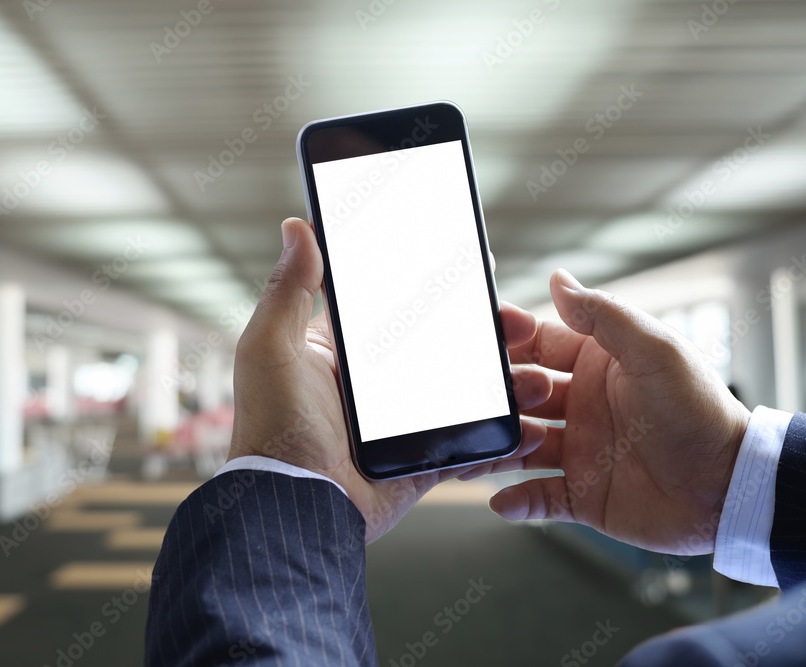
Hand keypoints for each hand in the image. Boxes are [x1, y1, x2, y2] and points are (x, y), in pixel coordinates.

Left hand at [228, 217, 552, 542]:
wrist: (293, 509)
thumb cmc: (273, 429)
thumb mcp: (271, 348)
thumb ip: (290, 289)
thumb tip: (297, 227)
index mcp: (342, 352)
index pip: (395, 306)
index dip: (434, 286)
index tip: (473, 263)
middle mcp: (374, 385)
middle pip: (442, 347)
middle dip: (486, 333)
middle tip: (516, 320)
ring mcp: (401, 424)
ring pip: (465, 392)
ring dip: (504, 382)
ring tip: (534, 376)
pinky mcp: (420, 462)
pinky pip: (469, 445)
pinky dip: (501, 438)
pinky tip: (530, 426)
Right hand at [476, 269, 750, 554]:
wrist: (729, 487)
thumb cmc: (701, 412)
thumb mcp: (654, 351)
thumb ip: (604, 316)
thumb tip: (559, 278)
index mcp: (596, 366)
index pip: (537, 345)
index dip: (508, 341)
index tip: (479, 339)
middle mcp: (582, 406)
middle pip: (521, 396)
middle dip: (501, 397)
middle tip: (491, 402)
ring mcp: (580, 451)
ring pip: (520, 446)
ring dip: (499, 448)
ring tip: (482, 450)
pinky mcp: (584, 495)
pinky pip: (538, 497)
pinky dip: (517, 502)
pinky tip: (503, 501)